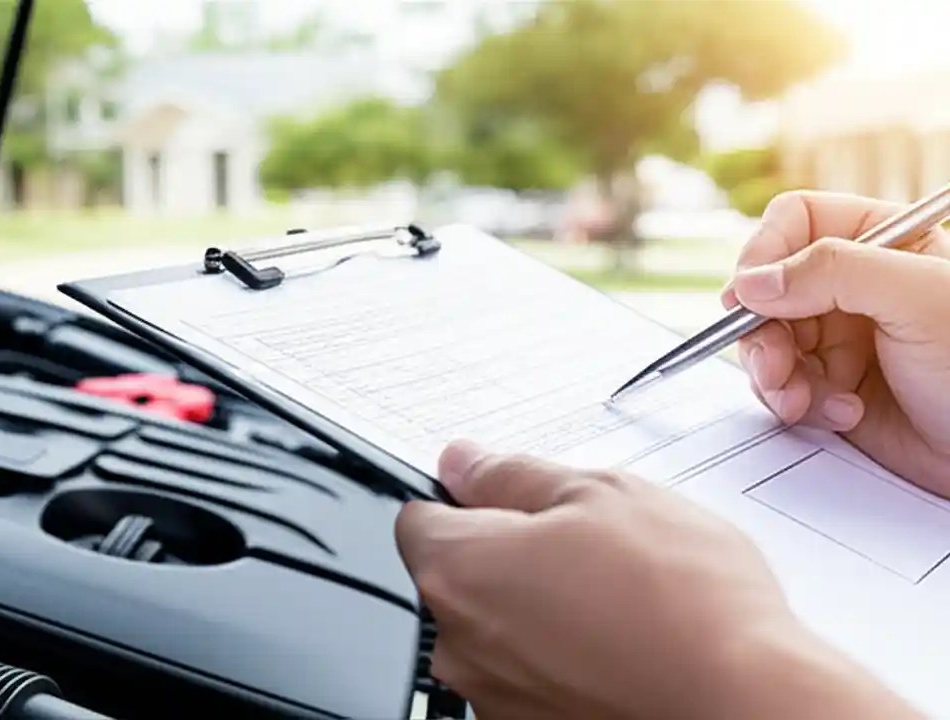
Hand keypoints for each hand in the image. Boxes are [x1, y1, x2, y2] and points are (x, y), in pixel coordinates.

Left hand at [395, 441, 921, 719]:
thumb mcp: (601, 494)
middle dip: (510, 556)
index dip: (468, 500)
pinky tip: (622, 650)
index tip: (513, 501)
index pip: (420, 516)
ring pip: (499, 633)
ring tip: (619, 604)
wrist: (743, 706)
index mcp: (457, 570)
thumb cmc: (682, 603)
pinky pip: (531, 680)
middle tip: (587, 547)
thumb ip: (512, 475)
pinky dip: (563, 663)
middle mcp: (457, 645)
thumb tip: (463, 461)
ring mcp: (492, 699)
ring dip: (539, 612)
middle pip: (460, 578)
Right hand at [720, 191, 949, 495]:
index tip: (748, 296)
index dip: (764, 253)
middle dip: (761, 330)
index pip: (795, 221)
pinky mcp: (828, 385)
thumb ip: (834, 272)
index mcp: (881, 243)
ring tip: (806, 399)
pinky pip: (779, 385)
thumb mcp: (917, 299)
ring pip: (763, 339)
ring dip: (775, 374)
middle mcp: (852, 286)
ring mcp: (837, 337)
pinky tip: (841, 414)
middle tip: (775, 364)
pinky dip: (796, 403)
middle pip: (766, 286)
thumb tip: (752, 282)